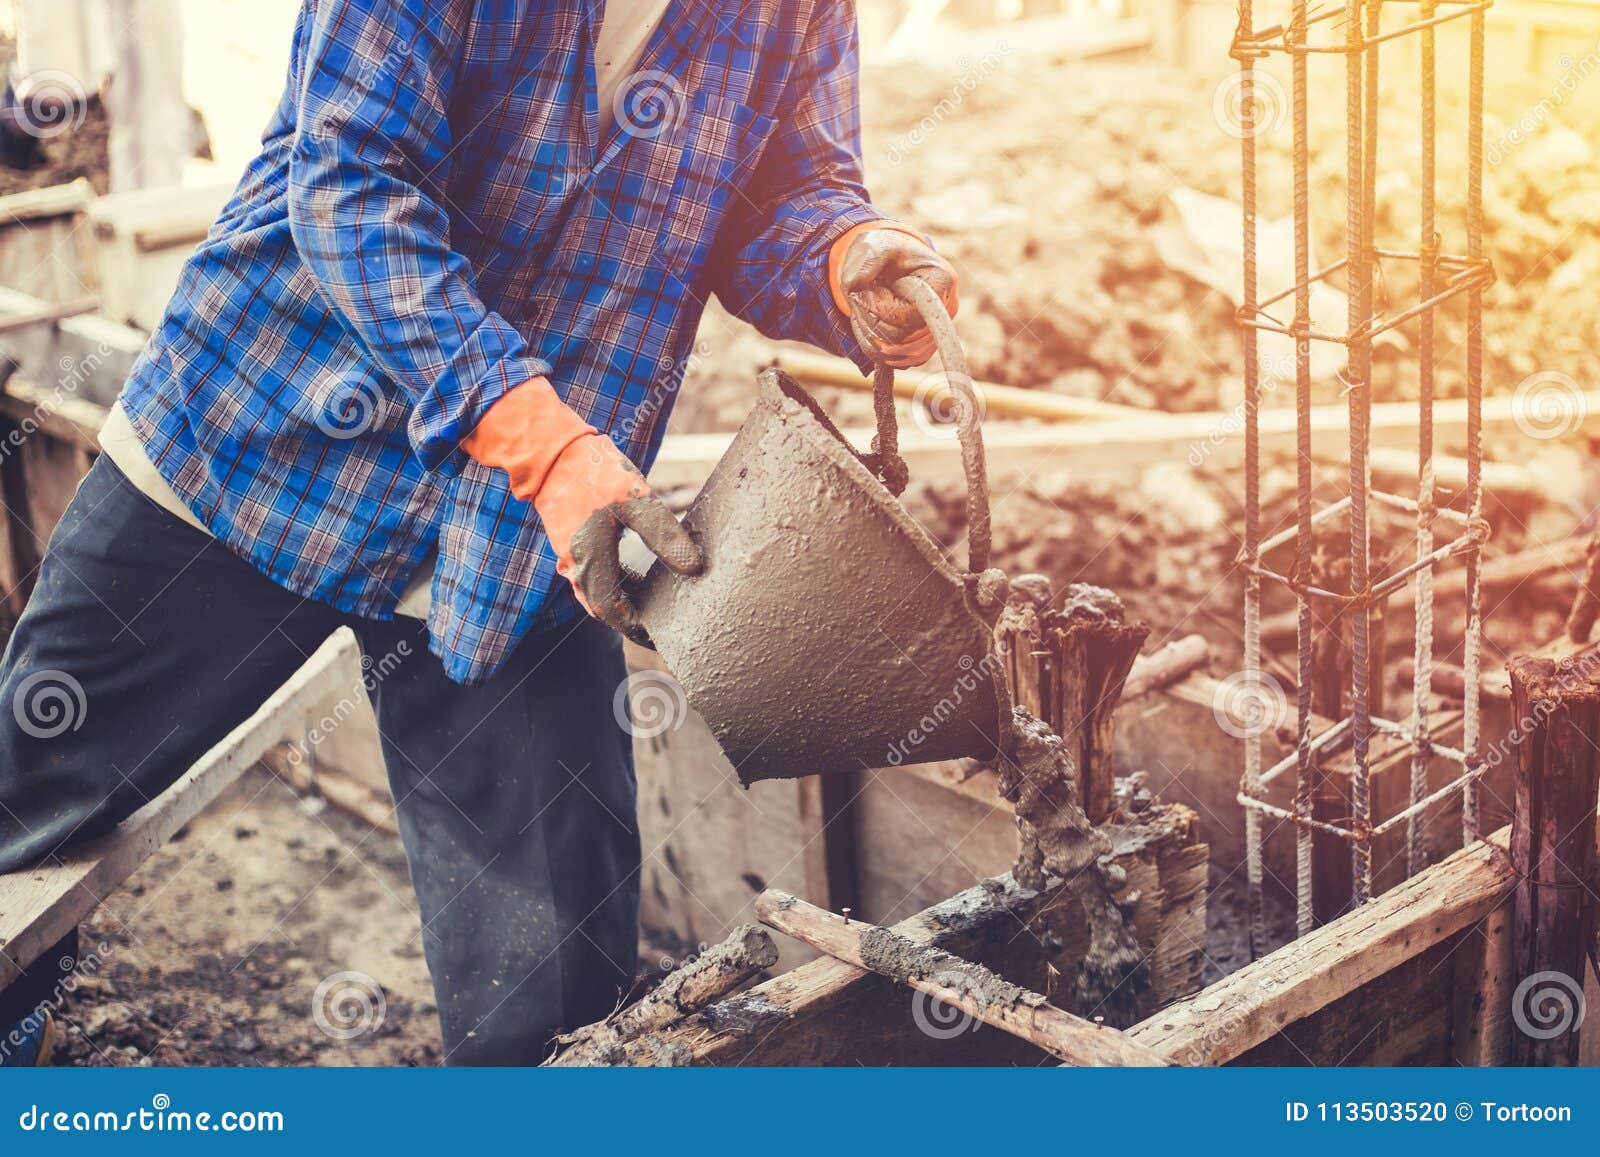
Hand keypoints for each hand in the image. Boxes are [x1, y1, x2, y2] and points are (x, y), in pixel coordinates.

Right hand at [535, 433, 700, 638]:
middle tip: (660, 624)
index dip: (636, 628)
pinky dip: (614, 582)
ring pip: (597, 592)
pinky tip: (636, 572)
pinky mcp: (571, 542)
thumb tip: (694, 568)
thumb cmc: (593, 473)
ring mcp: (570, 556)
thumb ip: (665, 536)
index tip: (660, 636)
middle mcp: (577, 567)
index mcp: (591, 563)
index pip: (613, 613)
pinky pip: (593, 575)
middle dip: (630, 619)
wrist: (550, 451)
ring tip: (653, 601)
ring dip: (622, 601)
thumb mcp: (637, 501)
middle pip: (604, 608)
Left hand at [832, 223, 958, 367]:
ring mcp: (938, 331)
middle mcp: (947, 310)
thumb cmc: (883, 251)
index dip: (882, 310)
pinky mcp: (925, 347)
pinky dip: (875, 348)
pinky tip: (869, 325)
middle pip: (902, 339)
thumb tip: (855, 288)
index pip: (911, 316)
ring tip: (865, 309)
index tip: (868, 291)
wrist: (888, 263)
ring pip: (898, 355)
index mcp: (941, 281)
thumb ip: (865, 263)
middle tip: (862, 297)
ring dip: (870, 335)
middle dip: (872, 321)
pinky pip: (898, 363)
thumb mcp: (872, 247)